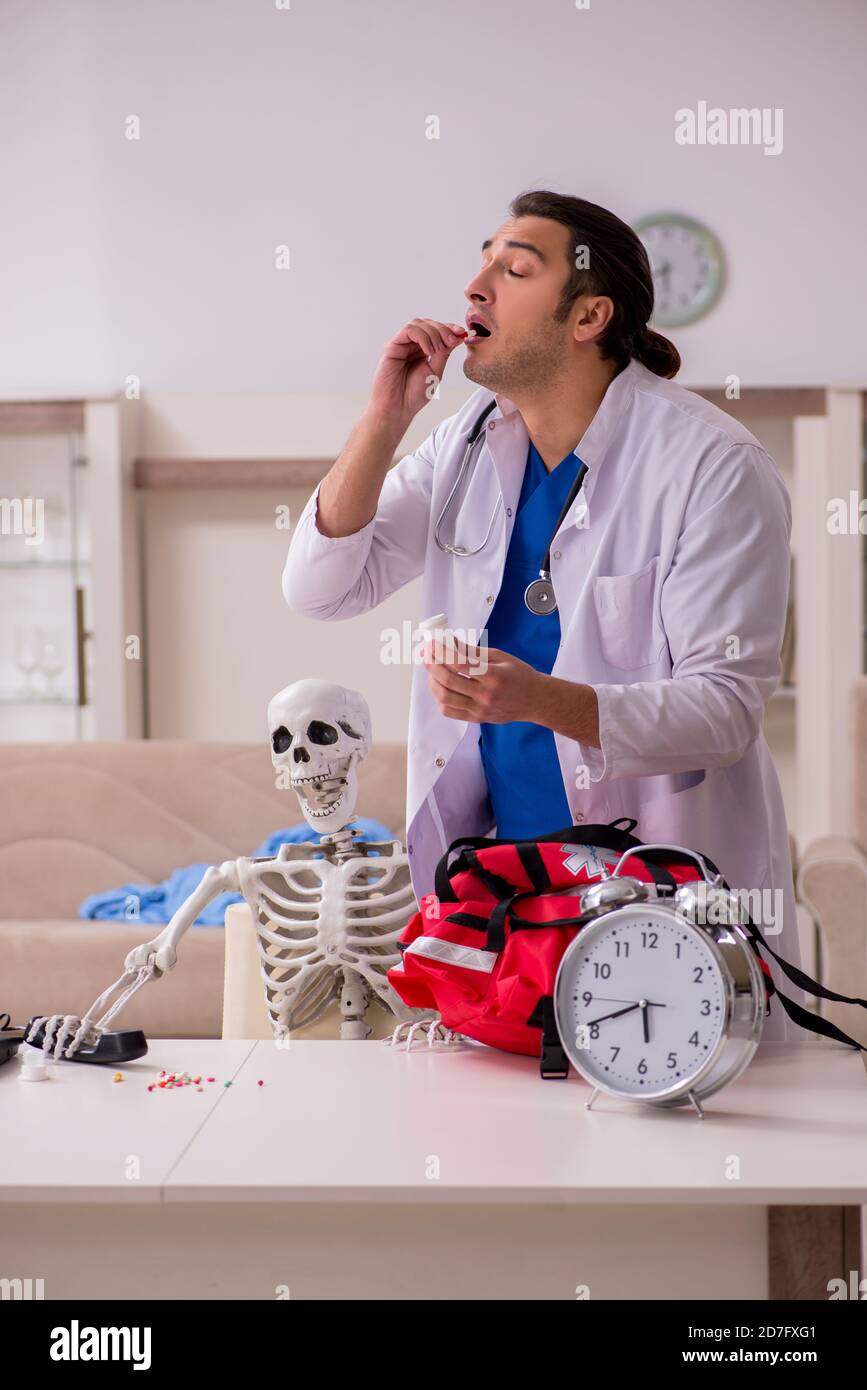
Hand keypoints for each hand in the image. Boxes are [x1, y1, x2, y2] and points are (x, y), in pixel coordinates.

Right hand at [369, 318, 467, 423]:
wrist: (398, 408)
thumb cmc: (413, 394)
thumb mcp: (435, 371)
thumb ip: (444, 353)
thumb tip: (457, 337)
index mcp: (423, 350)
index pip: (437, 331)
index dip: (450, 328)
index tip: (463, 333)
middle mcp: (411, 345)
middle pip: (429, 324)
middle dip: (444, 330)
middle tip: (452, 341)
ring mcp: (402, 344)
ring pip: (419, 324)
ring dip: (433, 334)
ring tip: (437, 351)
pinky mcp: (392, 346)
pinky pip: (408, 330)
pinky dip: (422, 337)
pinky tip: (428, 351)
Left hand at [422, 633, 543, 723]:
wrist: (534, 700)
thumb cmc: (520, 676)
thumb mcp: (499, 657)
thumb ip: (471, 651)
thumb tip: (450, 641)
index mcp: (494, 676)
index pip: (459, 663)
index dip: (442, 651)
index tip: (434, 643)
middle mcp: (485, 695)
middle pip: (448, 681)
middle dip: (432, 664)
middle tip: (428, 654)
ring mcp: (479, 710)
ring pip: (445, 698)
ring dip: (432, 681)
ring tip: (433, 670)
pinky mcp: (476, 718)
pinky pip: (449, 711)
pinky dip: (439, 698)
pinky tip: (441, 686)